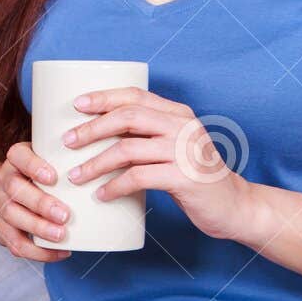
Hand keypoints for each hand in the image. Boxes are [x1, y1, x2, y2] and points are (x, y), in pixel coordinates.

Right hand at [0, 141, 73, 262]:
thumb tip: (106, 168)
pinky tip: (61, 252)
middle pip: (15, 190)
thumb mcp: (44, 161)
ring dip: (38, 228)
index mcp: (16, 160)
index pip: (18, 156)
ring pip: (12, 216)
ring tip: (61, 235)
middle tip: (65, 215)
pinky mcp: (1, 229)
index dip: (34, 166)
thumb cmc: (35, 177)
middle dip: (40, 203)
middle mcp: (4, 180)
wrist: (3, 195)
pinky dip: (39, 252)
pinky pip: (16, 244)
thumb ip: (66, 161)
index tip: (54, 178)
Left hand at [60, 86, 255, 240]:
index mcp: (179, 113)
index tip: (77, 104)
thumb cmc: (195, 177)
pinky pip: (139, 178)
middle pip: (127, 117)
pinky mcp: (185, 178)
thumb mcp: (175, 147)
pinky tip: (101, 195)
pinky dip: (115, 186)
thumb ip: (148, 136)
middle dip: (91, 129)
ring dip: (95, 163)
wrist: (235, 206)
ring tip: (75, 175)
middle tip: (67, 142)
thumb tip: (98, 134)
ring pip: (128, 149)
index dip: (103, 97)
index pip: (135, 95)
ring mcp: (186, 152)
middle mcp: (183, 126)